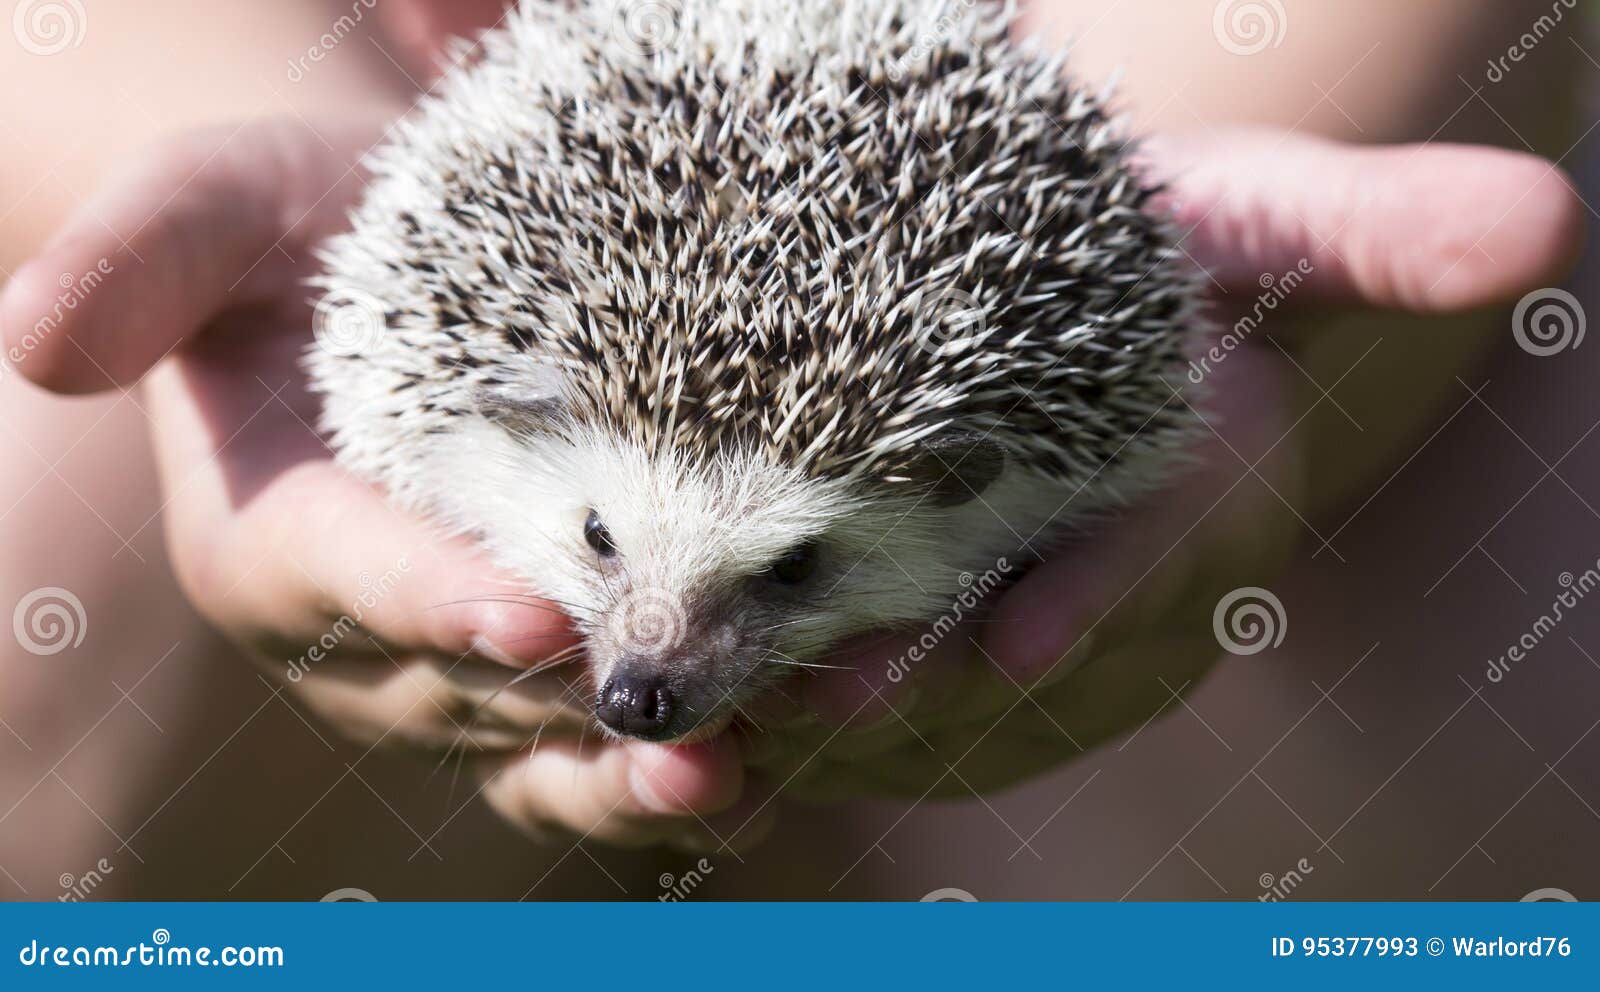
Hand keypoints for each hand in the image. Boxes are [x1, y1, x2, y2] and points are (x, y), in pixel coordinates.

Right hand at [0, 116, 768, 850]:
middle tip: (686, 739)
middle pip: (472, 694)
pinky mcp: (550, 661)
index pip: (355, 583)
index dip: (433, 604)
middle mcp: (370, 634)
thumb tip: (38, 346)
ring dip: (644, 768)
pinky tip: (795, 727)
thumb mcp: (214, 207)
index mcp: (277, 544)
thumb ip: (141, 255)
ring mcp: (464, 664)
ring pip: (546, 743)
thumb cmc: (300, 230)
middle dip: (573, 715)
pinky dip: (697, 734)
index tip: (533, 619)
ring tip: (741, 772)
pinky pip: (607, 726)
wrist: (395, 266)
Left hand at [734, 129, 1583, 815]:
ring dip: (827, 716)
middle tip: (829, 699)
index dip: (1108, 591)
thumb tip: (1541, 227)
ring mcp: (1003, 624)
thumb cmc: (1163, 253)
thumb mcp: (1260, 217)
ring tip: (737, 719)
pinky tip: (705, 712)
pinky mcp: (914, 640)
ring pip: (919, 695)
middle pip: (1017, 654)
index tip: (1027, 635)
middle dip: (930, 683)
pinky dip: (771, 704)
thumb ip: (1373, 229)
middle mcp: (1099, 582)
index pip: (1159, 553)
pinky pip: (845, 690)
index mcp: (1187, 495)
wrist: (1077, 307)